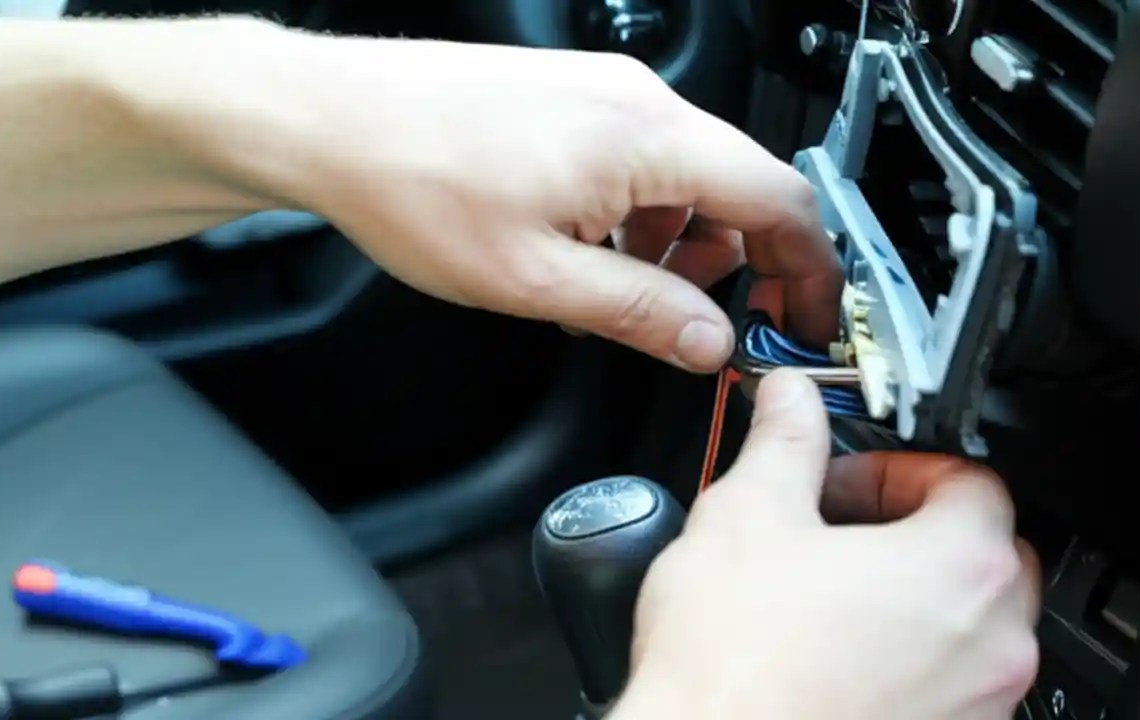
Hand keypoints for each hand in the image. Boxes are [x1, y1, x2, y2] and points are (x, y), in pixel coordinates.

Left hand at [223, 33, 840, 371]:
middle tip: (703, 323)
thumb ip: (641, 313)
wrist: (330, 119)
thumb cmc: (412, 181)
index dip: (809, 269)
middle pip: (740, 186)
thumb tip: (710, 341)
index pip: (780, 200)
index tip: (807, 318)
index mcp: (647, 140)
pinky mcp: (573, 98)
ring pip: (688, 176)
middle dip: (737, 264)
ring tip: (618, 292)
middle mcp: (639, 102)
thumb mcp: (536, 280)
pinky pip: (641, 161)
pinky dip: (639, 215)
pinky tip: (588, 252)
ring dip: (679, 243)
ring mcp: (605, 93)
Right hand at [613, 369, 1040, 718]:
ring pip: (970, 628)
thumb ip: (785, 441)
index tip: (847, 482)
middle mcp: (991, 647)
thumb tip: (791, 400)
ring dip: (914, 599)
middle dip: (915, 529)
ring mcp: (975, 709)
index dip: (899, 467)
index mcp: (958, 569)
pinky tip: (832, 658)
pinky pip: (948, 688)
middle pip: (984, 553)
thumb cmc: (731, 668)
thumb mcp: (746, 516)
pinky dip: (908, 662)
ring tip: (830, 597)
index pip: (972, 478)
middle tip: (841, 531)